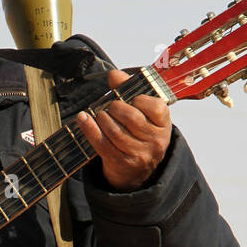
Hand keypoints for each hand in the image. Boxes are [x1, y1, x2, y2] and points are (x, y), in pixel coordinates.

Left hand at [77, 70, 170, 189]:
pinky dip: (89, 129)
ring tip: (100, 115)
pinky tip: (82, 119)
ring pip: (115, 131)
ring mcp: (140, 154)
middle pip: (131, 117)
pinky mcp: (122, 163)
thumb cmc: (139, 134)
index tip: (130, 100)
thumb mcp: (142, 113)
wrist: (136, 172)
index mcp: (164, 125)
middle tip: (110, 107)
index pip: (154, 106)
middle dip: (116, 108)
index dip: (138, 99)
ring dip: (102, 119)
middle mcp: (155, 141)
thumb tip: (114, 75)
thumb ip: (129, 90)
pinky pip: (102, 144)